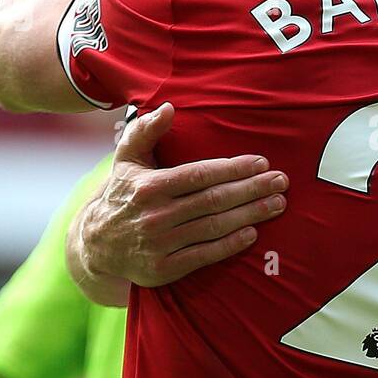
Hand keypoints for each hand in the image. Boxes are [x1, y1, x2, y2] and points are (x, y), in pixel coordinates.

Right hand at [77, 103, 288, 287]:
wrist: (96, 244)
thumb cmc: (122, 194)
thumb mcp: (126, 159)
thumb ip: (146, 130)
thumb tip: (169, 107)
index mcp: (149, 186)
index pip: (200, 174)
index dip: (233, 168)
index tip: (261, 162)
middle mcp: (154, 215)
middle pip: (214, 200)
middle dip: (252, 189)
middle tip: (281, 182)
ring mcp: (159, 244)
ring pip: (214, 226)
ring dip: (251, 215)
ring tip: (277, 204)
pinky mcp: (163, 269)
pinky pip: (205, 255)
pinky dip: (231, 245)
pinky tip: (253, 233)